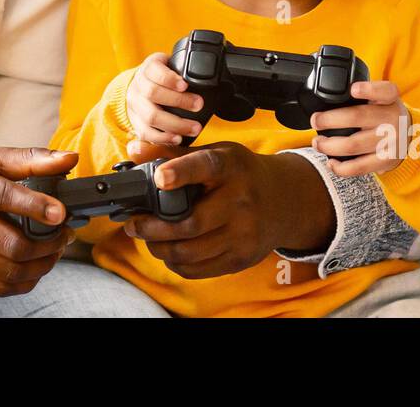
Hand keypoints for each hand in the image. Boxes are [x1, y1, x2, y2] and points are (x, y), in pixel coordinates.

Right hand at [0, 142, 78, 296]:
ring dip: (39, 267)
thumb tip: (69, 159)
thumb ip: (30, 159)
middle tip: (64, 235)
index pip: (5, 197)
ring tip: (52, 252)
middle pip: (11, 244)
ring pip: (6, 271)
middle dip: (48, 245)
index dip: (37, 207)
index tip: (61, 213)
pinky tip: (31, 267)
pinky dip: (19, 282)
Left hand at [119, 141, 332, 278]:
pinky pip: (199, 269)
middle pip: (190, 223)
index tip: (159, 178)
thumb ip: (174, 154)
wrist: (285, 201)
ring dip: (160, 248)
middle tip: (133, 225)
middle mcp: (241, 200)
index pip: (206, 166)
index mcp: (231, 167)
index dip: (180, 172)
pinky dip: (176, 263)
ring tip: (148, 238)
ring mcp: (243, 233)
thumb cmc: (240, 174)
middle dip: (152, 228)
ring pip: (189, 252)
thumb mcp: (216, 154)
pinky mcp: (241, 258)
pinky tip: (169, 251)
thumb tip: (134, 150)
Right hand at [125, 52, 204, 145]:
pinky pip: (145, 133)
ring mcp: (134, 105)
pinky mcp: (135, 122)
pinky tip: (178, 138)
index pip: (154, 71)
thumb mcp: (169, 65)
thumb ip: (182, 70)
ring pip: (151, 116)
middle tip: (199, 105)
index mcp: (147, 69)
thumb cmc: (160, 77)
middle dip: (178, 100)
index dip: (169, 79)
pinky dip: (163, 138)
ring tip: (194, 128)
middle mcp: (137, 86)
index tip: (185, 85)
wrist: (139, 87)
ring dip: (175, 124)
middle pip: (153, 93)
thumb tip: (205, 77)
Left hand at [311, 80, 411, 176]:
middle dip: (329, 120)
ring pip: (353, 145)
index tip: (353, 89)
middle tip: (315, 120)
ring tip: (317, 142)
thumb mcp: (382, 98)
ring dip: (329, 145)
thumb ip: (364, 93)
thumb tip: (328, 94)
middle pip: (357, 117)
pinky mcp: (386, 161)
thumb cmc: (385, 114)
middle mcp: (393, 119)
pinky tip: (331, 162)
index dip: (369, 90)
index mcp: (391, 99)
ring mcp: (390, 142)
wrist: (410, 137)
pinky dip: (341, 167)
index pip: (385, 91)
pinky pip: (359, 167)